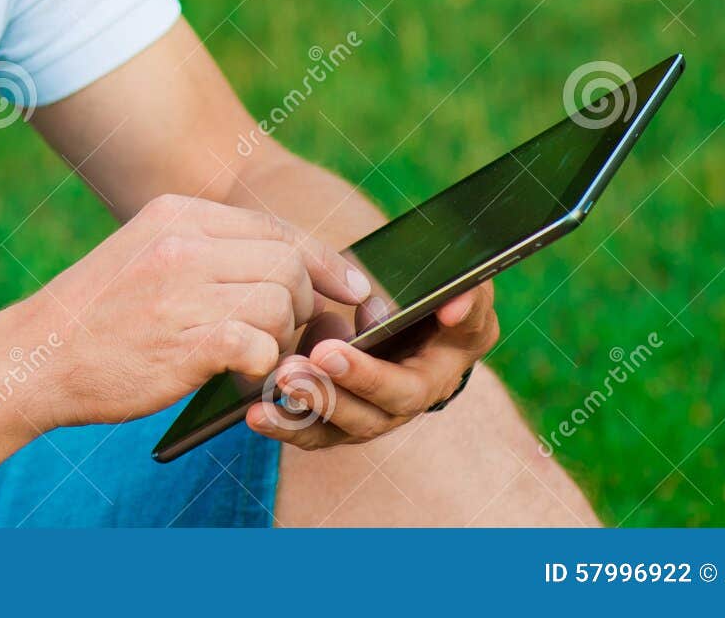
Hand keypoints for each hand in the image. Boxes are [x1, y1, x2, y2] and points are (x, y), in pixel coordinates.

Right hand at [18, 193, 373, 428]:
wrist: (33, 358)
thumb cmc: (95, 317)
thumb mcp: (145, 253)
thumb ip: (205, 250)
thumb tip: (283, 263)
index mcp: (177, 214)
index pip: (275, 227)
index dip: (323, 258)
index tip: (352, 285)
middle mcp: (184, 242)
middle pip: (289, 262)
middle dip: (304, 303)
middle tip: (287, 336)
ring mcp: (184, 288)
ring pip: (282, 302)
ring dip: (281, 339)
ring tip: (254, 358)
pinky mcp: (186, 339)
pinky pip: (260, 345)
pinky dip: (262, 365)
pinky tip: (239, 377)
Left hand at [244, 281, 499, 448]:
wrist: (428, 318)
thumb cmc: (449, 301)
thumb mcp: (469, 295)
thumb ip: (469, 298)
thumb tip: (453, 305)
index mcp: (436, 377)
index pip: (403, 389)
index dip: (367, 376)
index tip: (328, 352)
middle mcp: (401, 406)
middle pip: (364, 417)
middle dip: (325, 394)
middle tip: (290, 370)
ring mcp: (367, 414)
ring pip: (334, 429)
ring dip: (301, 410)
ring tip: (272, 384)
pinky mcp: (338, 416)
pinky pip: (312, 429)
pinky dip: (284, 423)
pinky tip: (255, 414)